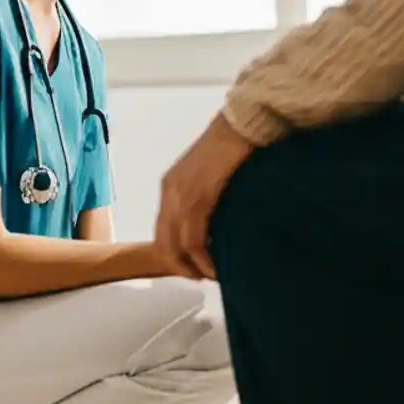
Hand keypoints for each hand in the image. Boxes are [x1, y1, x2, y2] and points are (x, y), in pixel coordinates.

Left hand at [155, 114, 253, 279]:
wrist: (242, 124)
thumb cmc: (233, 146)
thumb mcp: (209, 175)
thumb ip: (204, 197)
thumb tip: (213, 223)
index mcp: (170, 186)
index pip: (162, 231)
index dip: (174, 255)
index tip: (191, 268)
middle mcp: (170, 191)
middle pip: (163, 243)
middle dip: (180, 266)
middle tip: (200, 278)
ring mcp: (181, 195)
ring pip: (177, 246)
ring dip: (194, 267)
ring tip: (211, 276)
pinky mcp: (198, 198)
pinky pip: (194, 239)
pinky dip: (203, 259)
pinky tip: (216, 267)